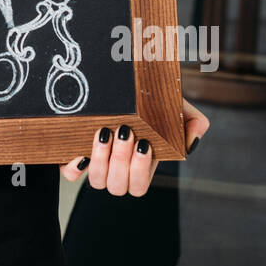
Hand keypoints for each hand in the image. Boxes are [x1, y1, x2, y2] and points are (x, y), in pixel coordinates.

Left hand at [59, 97, 209, 196]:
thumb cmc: (152, 100)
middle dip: (121, 161)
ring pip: (97, 181)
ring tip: (105, 132)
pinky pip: (71, 174)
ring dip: (101, 160)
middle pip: (118, 186)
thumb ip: (193, 122)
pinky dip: (73, 167)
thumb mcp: (176, 106)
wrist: (123, 79)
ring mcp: (97, 161)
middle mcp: (118, 168)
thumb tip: (193, 139)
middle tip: (125, 132)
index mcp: (142, 164)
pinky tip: (80, 151)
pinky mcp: (75, 153)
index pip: (139, 185)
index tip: (145, 143)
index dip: (141, 171)